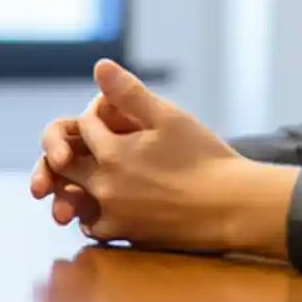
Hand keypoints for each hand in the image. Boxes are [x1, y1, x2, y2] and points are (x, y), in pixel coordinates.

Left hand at [35, 60, 297, 257]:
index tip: (109, 116)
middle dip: (75, 151)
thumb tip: (99, 65)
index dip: (96, 118)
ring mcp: (113, 214)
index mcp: (111, 152)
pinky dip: (96, 215)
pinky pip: (95, 226)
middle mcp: (104, 185)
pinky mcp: (126, 236)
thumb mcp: (169, 117)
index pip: (83, 127)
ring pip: (77, 198)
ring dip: (80, 186)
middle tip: (91, 148)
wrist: (234, 207)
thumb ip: (129, 93)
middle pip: (67, 165)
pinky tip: (110, 205)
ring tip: (96, 177)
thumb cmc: (206, 158)